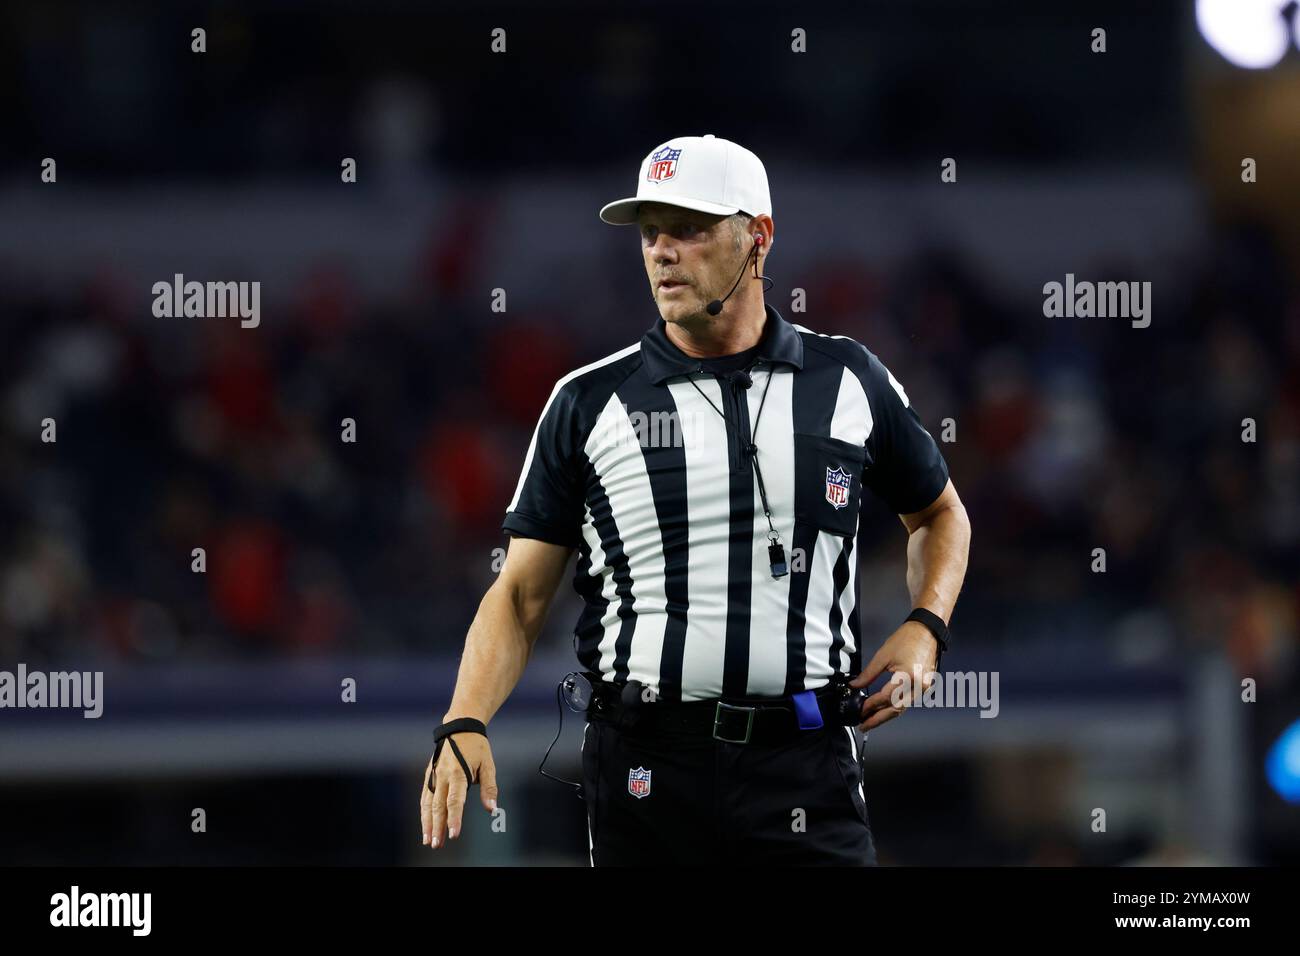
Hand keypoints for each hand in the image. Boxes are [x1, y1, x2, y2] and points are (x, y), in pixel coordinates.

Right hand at [420, 732, 498, 848]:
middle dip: (437, 826)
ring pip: (427, 803)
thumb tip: (492, 809)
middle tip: (435, 844)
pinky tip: (425, 824)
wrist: (459, 727)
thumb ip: (489, 788)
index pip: (455, 801)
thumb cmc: (477, 747)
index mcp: (458, 773)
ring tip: (427, 840)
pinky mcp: (429, 774)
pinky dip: (423, 812)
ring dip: (427, 822)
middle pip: (438, 806)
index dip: (454, 819)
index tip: (453, 835)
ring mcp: (433, 775)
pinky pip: (424, 796)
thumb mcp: (488, 765)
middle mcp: (443, 775)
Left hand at [847, 621, 938, 730]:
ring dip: (886, 715)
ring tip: (871, 721)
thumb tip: (855, 685)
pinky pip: (908, 701)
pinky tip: (884, 710)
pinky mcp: (925, 687)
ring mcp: (924, 688)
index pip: (886, 697)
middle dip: (878, 719)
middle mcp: (919, 686)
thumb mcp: (883, 655)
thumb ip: (868, 674)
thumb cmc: (906, 639)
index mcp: (908, 676)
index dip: (871, 705)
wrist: (927, 631)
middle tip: (863, 726)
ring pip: (903, 708)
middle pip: (896, 709)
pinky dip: (895, 707)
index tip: (859, 710)